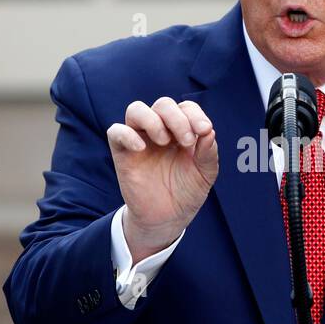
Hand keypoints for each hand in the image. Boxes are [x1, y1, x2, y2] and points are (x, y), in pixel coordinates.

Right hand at [107, 98, 218, 262]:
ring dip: (152, 120)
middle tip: (187, 141)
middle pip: (163, 104)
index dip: (195, 114)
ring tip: (164, 141)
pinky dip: (127, 134)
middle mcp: (160, 130)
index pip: (186, 107)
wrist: (167, 218)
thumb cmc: (187, 191)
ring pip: (136, 110)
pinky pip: (116, 131)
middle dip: (177, 118)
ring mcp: (140, 139)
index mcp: (181, 130)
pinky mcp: (122, 153)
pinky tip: (141, 147)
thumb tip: (209, 131)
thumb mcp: (205, 174)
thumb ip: (208, 152)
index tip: (204, 130)